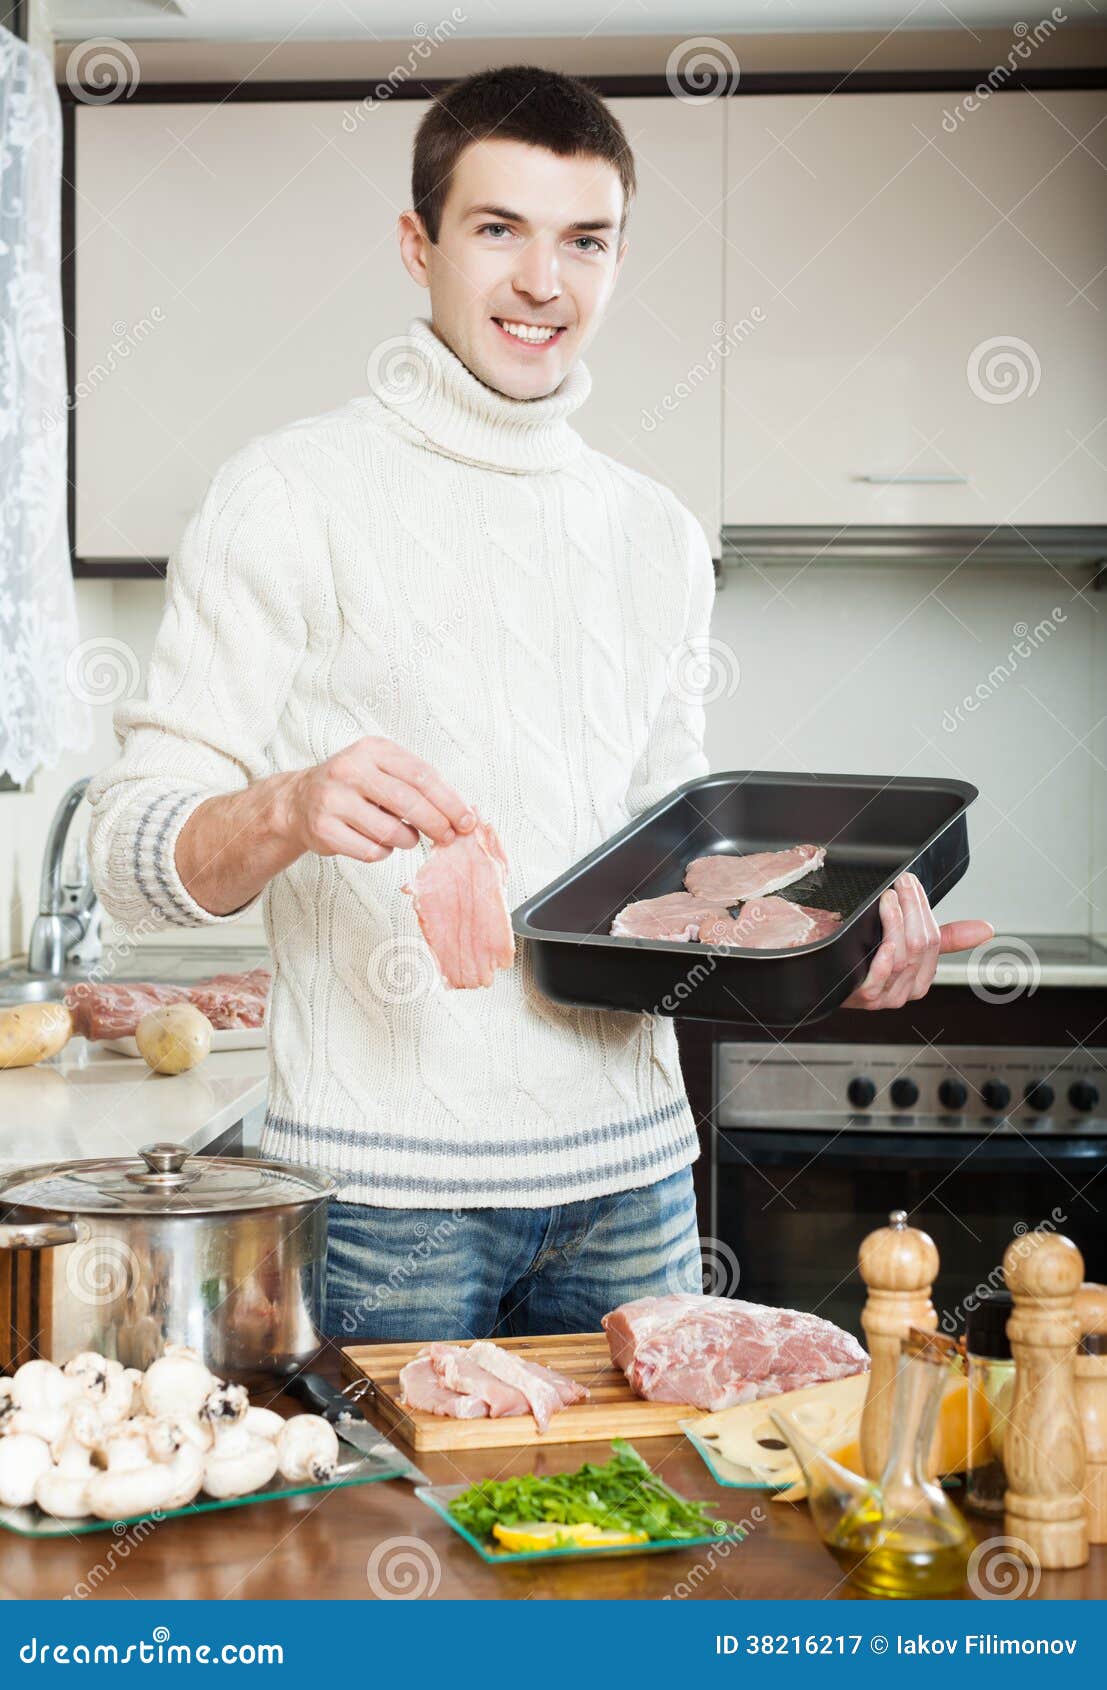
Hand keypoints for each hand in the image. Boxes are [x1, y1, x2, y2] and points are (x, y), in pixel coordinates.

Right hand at [280, 736, 474, 864]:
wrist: (298, 801)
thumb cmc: (354, 786)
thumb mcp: (381, 769)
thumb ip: (416, 784)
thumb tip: (460, 814)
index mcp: (372, 750)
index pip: (421, 775)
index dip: (449, 801)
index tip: (467, 820)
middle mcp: (350, 770)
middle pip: (408, 802)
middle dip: (437, 824)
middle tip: (451, 837)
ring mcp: (333, 799)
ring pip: (391, 831)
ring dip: (408, 841)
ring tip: (404, 836)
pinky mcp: (323, 829)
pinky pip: (371, 851)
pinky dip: (384, 853)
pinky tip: (378, 842)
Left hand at [841, 871, 994, 1010]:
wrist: (829, 984)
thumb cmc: (868, 962)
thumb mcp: (908, 947)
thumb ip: (944, 937)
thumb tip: (987, 929)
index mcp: (922, 977)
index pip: (934, 939)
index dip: (923, 908)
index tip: (912, 883)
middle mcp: (907, 989)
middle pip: (920, 946)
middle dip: (912, 910)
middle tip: (901, 885)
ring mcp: (886, 995)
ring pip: (903, 957)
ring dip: (896, 924)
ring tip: (888, 900)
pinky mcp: (864, 997)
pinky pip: (880, 979)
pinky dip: (885, 959)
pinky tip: (884, 943)